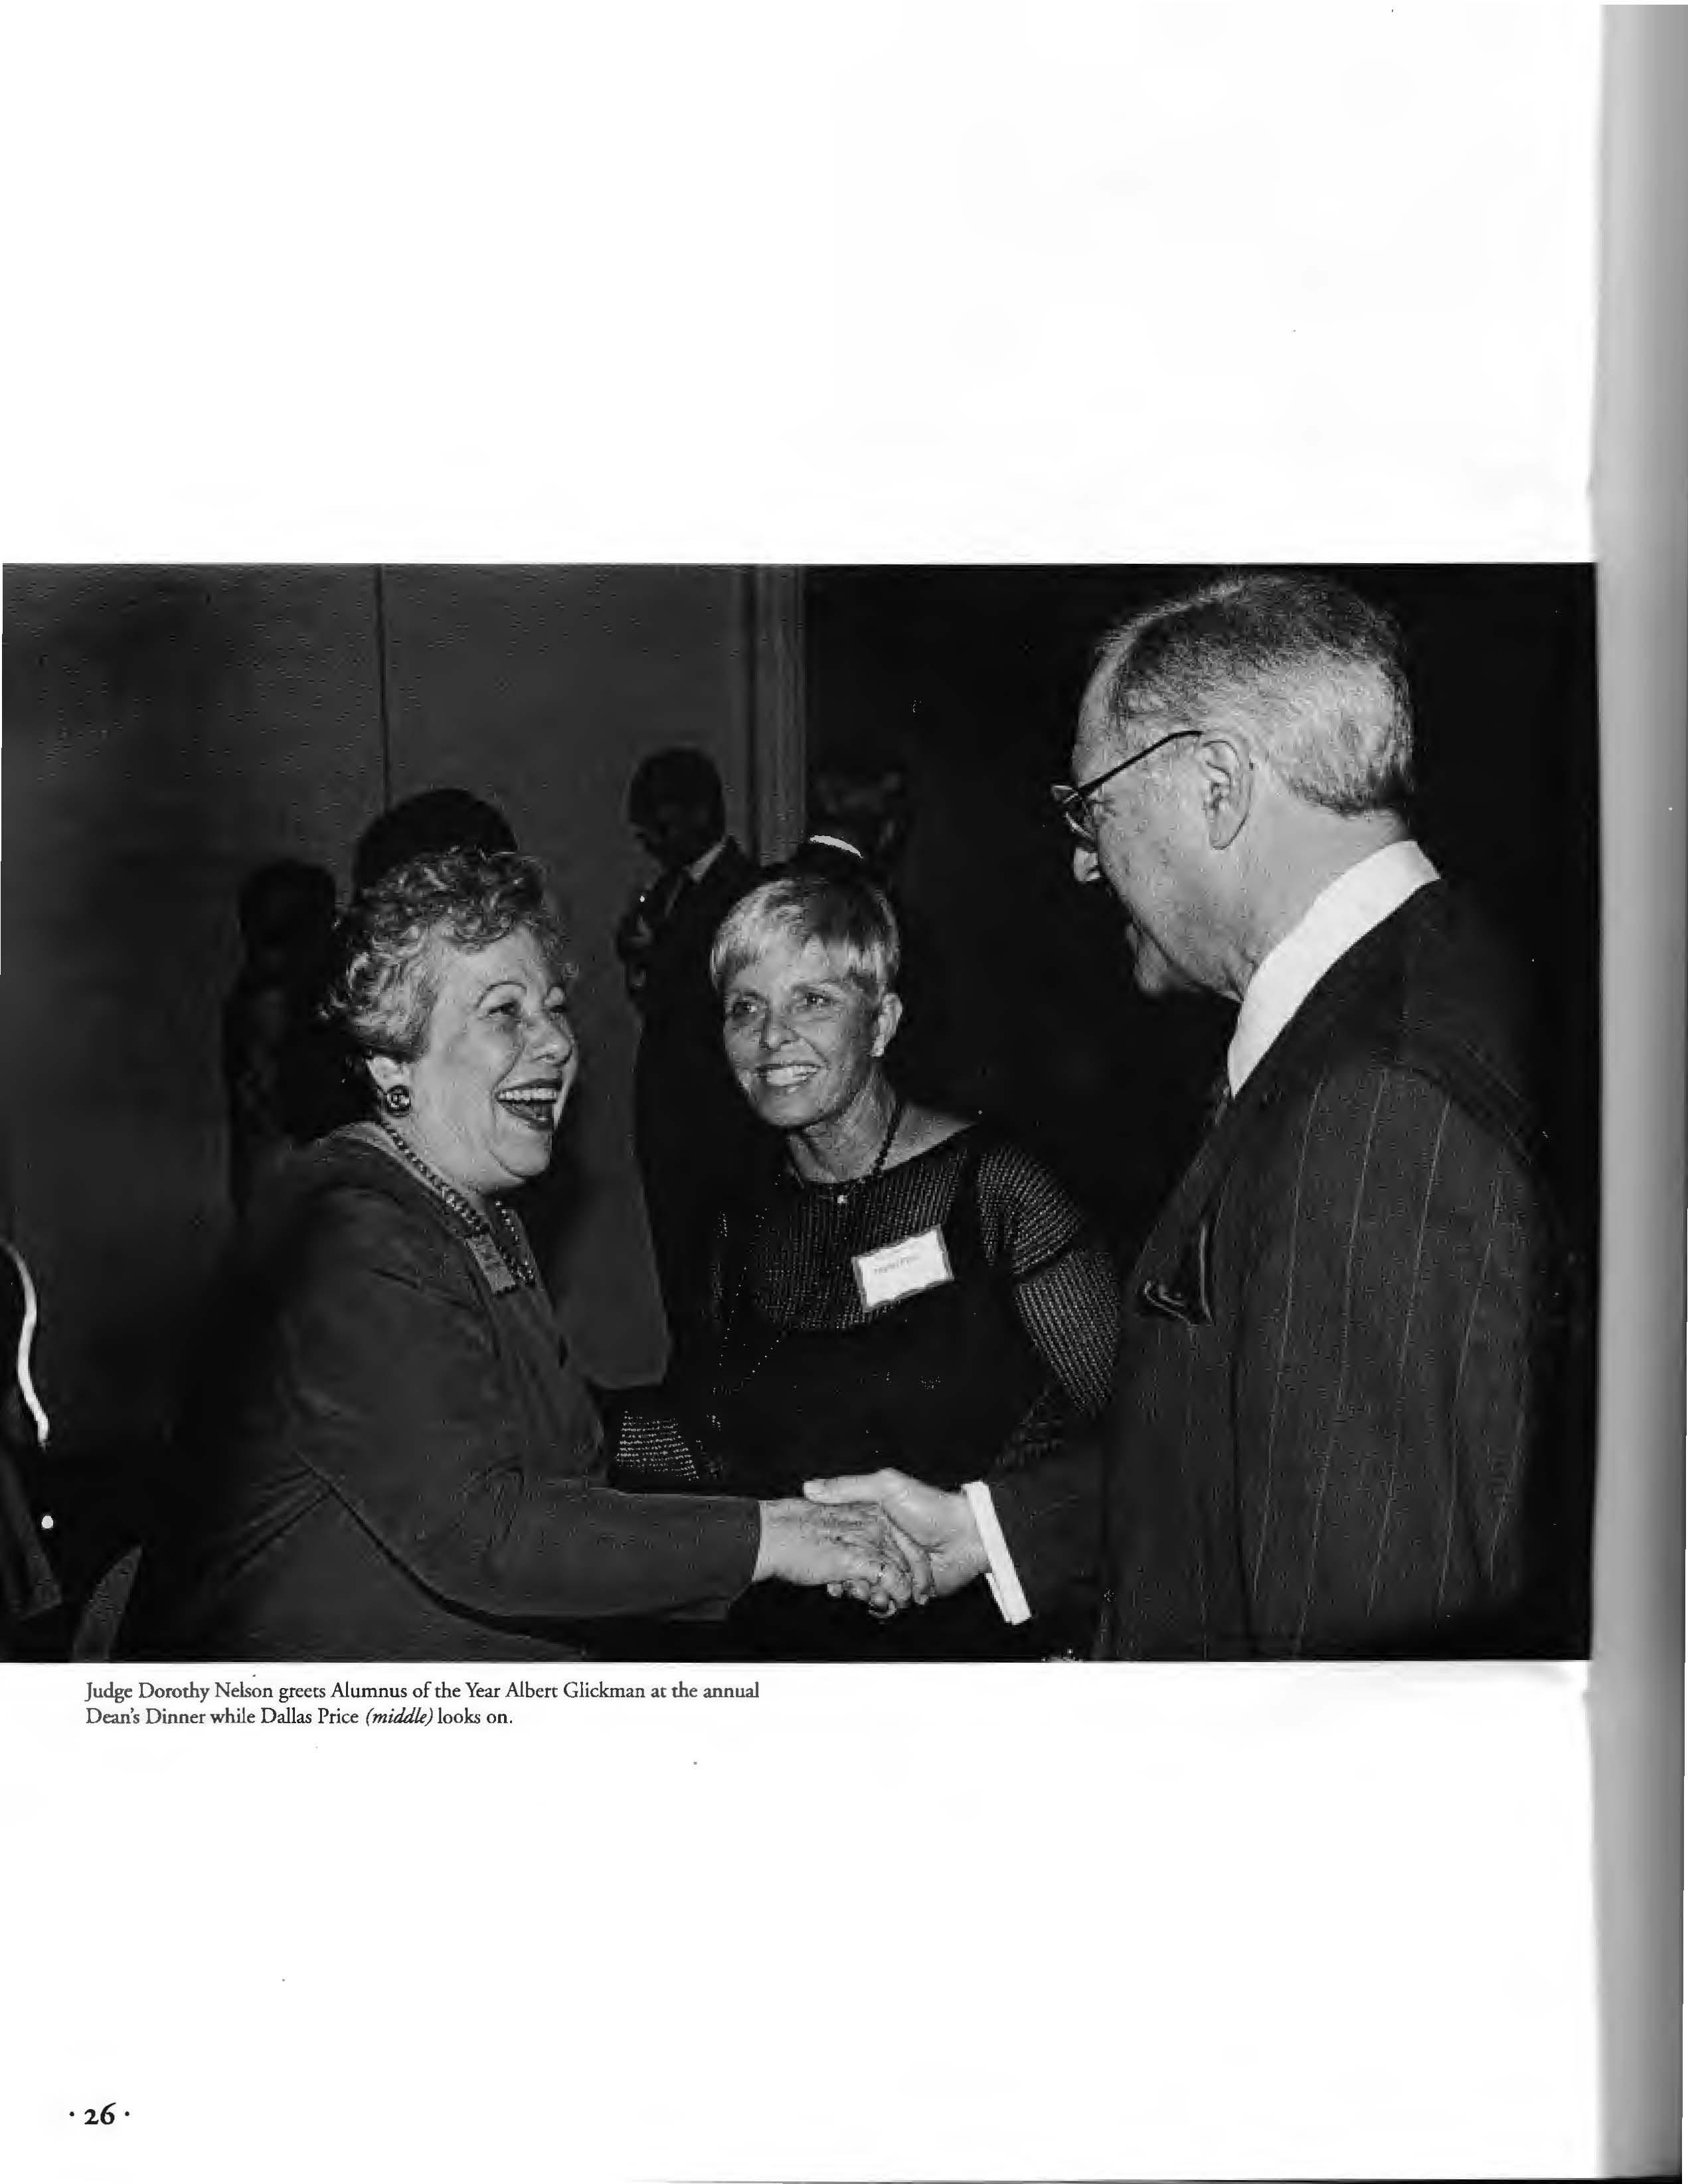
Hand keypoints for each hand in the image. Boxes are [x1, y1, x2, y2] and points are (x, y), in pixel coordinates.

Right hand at [753, 1498, 933, 1614]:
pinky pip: (887, 1603)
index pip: (838, 1541)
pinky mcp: (907, 1589)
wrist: (968, 1537)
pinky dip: (883, 1606)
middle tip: (847, 1586)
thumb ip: (848, 1488)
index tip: (822, 1565)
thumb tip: (808, 1487)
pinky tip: (885, 1602)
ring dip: (865, 1595)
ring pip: (866, 1589)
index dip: (828, 1555)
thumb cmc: (931, 1508)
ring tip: (871, 1595)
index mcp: (870, 1521)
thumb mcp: (887, 1488)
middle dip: (846, 1580)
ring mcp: (893, 1569)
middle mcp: (879, 1546)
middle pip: (849, 1570)